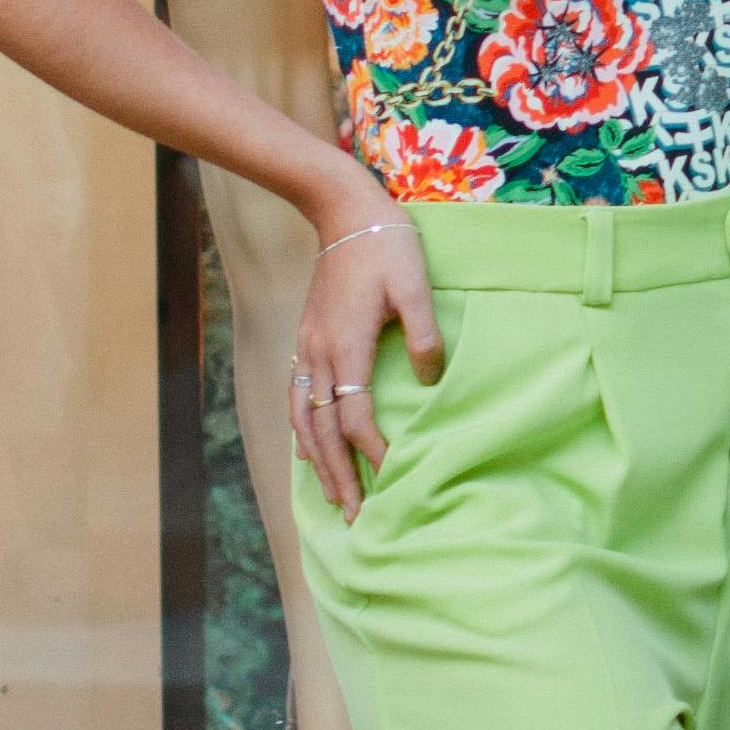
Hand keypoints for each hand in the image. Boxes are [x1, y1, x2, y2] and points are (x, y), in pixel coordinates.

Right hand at [291, 191, 443, 516]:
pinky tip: (309, 449)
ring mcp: (308, 348)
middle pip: (323, 430)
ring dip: (316, 460)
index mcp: (347, 346)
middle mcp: (320, 355)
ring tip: (330, 494)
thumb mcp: (415, 285)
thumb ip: (423, 334)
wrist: (343, 212)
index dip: (372, 452)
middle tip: (354, 516)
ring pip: (304, 418)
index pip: (354, 417)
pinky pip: (298, 397)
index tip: (394, 477)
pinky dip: (303, 430)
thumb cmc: (386, 246)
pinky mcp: (307, 339)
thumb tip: (431, 381)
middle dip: (337, 475)